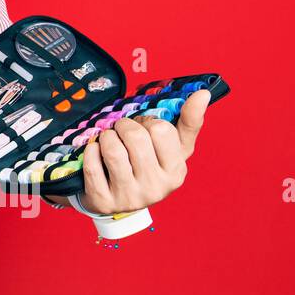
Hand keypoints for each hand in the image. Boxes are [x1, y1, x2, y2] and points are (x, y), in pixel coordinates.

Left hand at [79, 89, 208, 213]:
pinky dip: (91, 151)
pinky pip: (92, 163)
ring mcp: (129, 197)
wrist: (118, 198)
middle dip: (123, 126)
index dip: (147, 122)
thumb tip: (204, 94)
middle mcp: (156, 188)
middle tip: (121, 132)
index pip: (161, 129)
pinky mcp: (104, 201)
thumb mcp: (172, 147)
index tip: (144, 128)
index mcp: (176, 172)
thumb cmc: (149, 164)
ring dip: (106, 137)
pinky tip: (97, 155)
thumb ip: (189, 121)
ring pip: (112, 149)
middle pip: (135, 137)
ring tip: (110, 141)